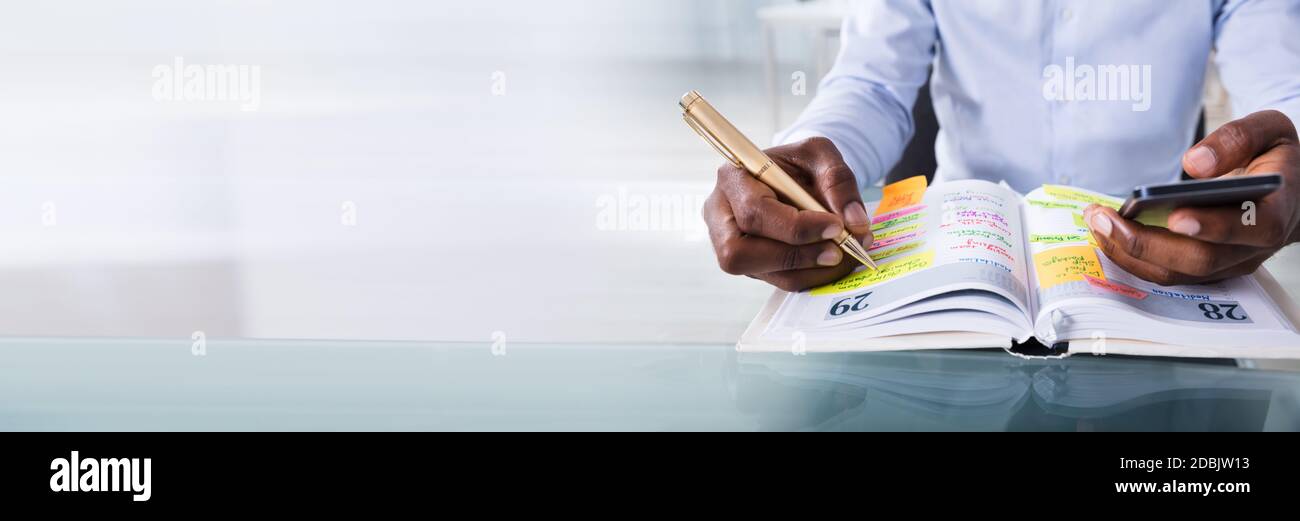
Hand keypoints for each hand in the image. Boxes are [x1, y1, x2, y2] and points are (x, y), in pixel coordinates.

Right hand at [702, 137, 872, 290]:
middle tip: (838, 250)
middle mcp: (721, 216)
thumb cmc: (799, 164)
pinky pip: (780, 280)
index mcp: (732, 178)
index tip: (837, 226)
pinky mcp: (752, 264)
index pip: (754, 211)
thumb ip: (838, 181)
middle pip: (739, 253)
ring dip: (810, 270)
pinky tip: (835, 261)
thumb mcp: (820, 155)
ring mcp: (730, 244)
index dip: (796, 226)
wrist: (793, 178)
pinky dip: (812, 275)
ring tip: (846, 255)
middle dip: (795, 256)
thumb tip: (854, 223)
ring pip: (762, 273)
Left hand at [1085, 110, 1299, 284]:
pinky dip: (1133, 257)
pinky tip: (1107, 233)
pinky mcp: (1208, 269)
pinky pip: (1167, 273)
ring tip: (1096, 223)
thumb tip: (1195, 163)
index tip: (1174, 215)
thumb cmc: (1274, 158)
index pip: (1250, 226)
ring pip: (1178, 273)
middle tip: (1105, 219)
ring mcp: (1230, 262)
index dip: (1212, 226)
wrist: (1289, 189)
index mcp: (1277, 209)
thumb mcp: (1269, 130)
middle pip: (1201, 258)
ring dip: (1131, 252)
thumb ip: (1238, 139)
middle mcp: (1254, 245)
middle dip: (1146, 242)